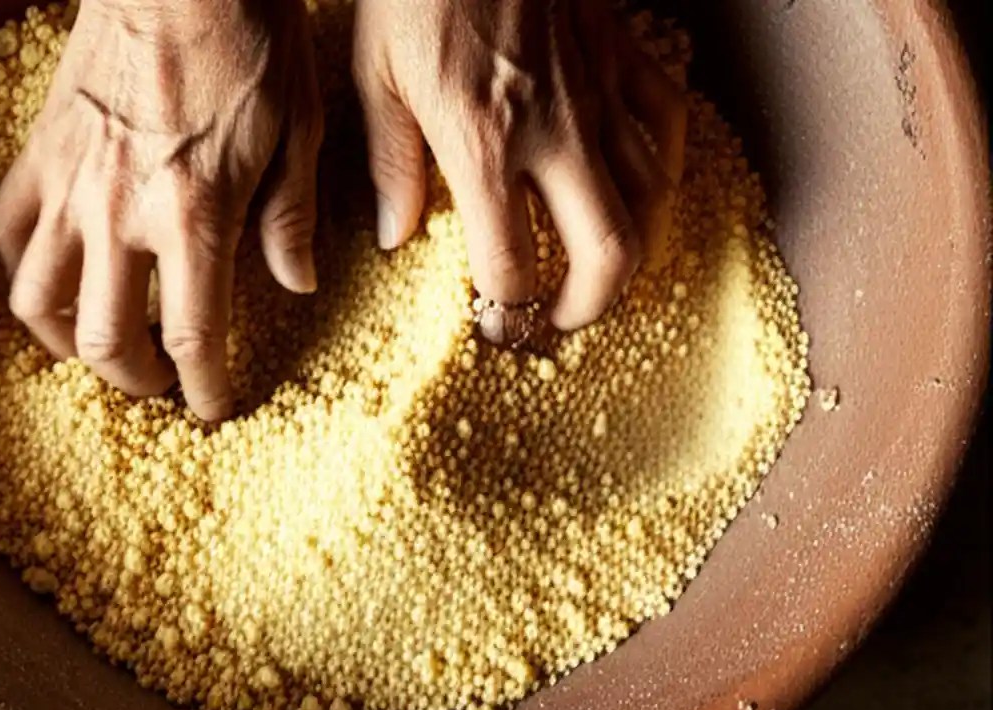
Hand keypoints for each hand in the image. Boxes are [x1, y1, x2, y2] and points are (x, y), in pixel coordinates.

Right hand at [0, 0, 322, 419]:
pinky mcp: (38, 149)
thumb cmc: (250, 37)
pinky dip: (21, 268)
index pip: (191, 338)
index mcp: (195, 215)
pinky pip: (6, 229)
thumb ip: (290, 216)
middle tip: (162, 385)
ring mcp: (69, 182)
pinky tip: (52, 274)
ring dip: (64, 341)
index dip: (204, 389)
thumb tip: (296, 283)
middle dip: (133, 380)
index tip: (215, 409)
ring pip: (33, 299)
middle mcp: (120, 212)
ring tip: (98, 344)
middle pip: (104, 338)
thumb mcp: (297, 129)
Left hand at [353, 0, 685, 334]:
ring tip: (602, 271)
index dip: (507, 312)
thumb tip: (394, 238)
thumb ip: (391, 166)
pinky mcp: (620, 53)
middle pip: (608, 252)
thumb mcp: (375, 78)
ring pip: (651, 197)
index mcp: (482, 146)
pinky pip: (665, 122)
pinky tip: (642, 185)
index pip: (511, 264)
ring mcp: (597, 93)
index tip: (500, 325)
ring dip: (633, 249)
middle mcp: (553, 132)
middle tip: (565, 318)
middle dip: (591, 304)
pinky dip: (663, 165)